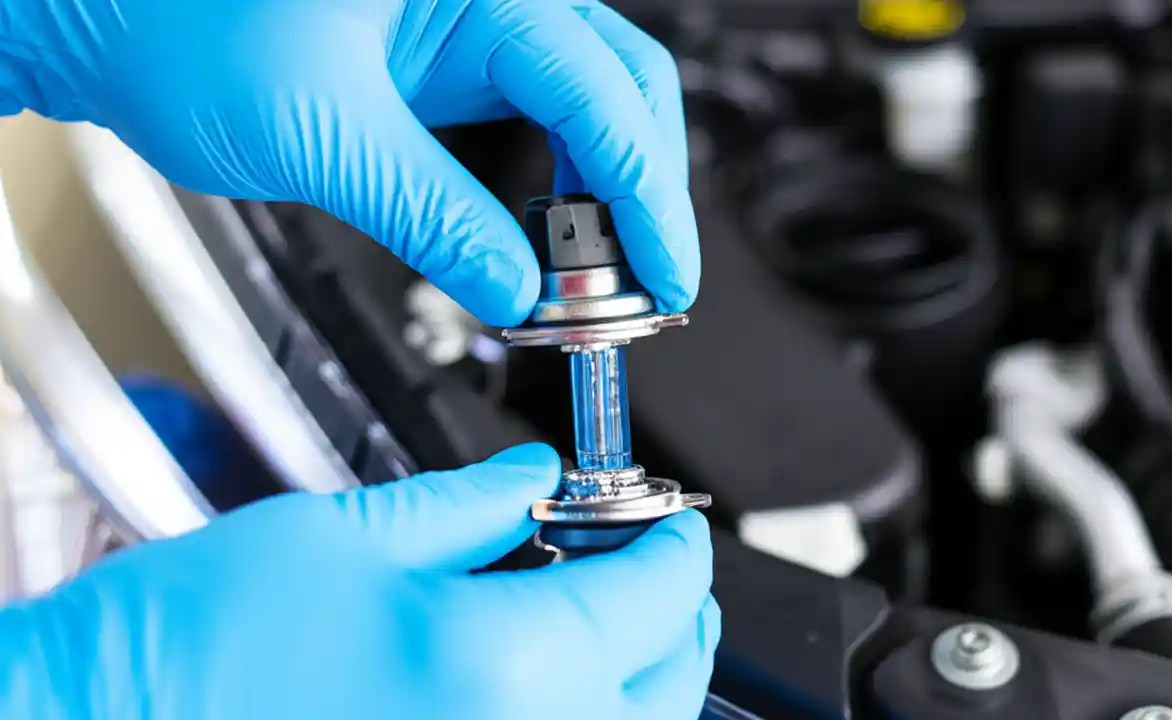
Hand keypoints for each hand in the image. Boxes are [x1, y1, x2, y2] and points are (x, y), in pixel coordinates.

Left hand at [0, 0, 698, 323]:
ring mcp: (475, 25)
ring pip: (592, 107)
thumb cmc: (175, 30)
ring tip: (596, 283)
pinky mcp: (453, 63)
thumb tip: (516, 288)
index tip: (663, 277)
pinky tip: (555, 241)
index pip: (603, 93)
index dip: (645, 198)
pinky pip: (542, 121)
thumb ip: (439, 220)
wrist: (107, 19)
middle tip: (644, 288)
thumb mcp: (325, 138)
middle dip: (642, 194)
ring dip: (605, 197)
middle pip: (623, 88)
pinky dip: (560, 188)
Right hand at [0, 444, 718, 718]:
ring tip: (607, 619)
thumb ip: (469, 504)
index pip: (654, 597)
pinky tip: (549, 680)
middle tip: (650, 565)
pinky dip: (585, 719)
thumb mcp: (345, 532)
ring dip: (640, 677)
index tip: (669, 526)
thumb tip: (534, 479)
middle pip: (666, 685)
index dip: (675, 546)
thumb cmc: (191, 648)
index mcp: (501, 664)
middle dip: (675, 615)